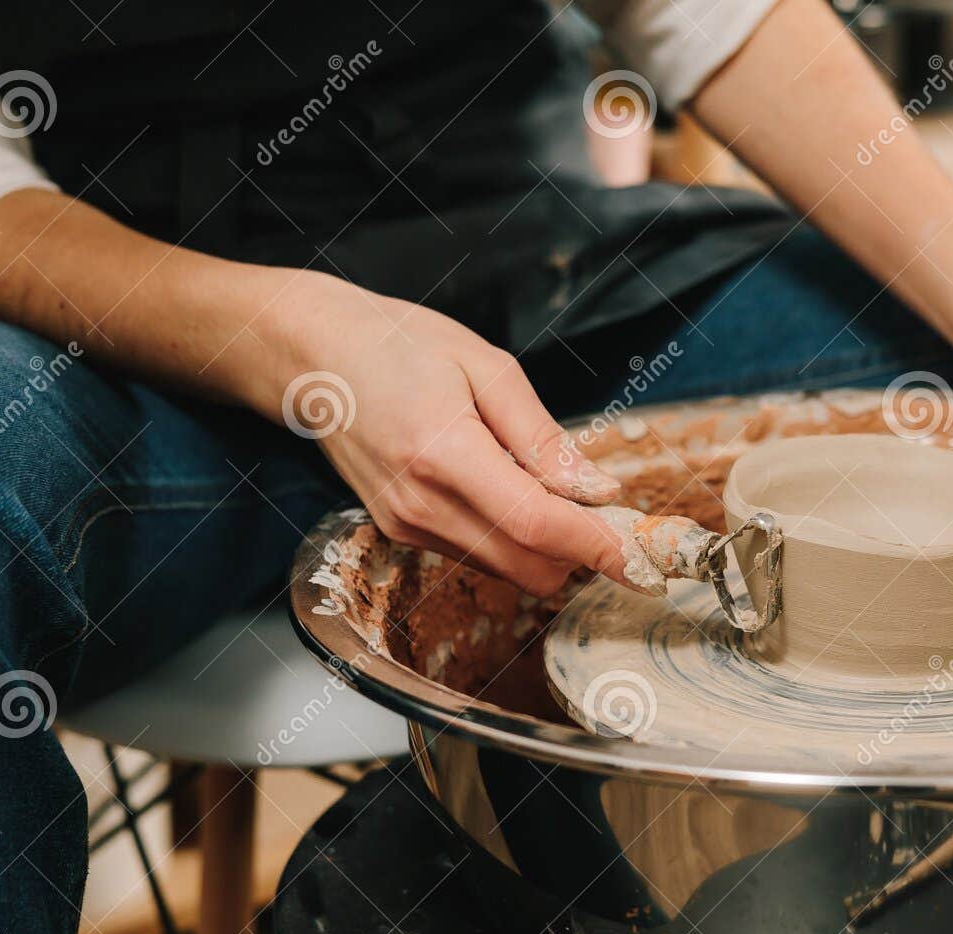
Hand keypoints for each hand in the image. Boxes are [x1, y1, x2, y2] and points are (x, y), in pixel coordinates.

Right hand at [249, 272, 634, 596]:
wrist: (310, 356)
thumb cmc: (397, 344)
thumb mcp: (484, 367)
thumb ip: (542, 437)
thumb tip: (597, 489)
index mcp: (444, 452)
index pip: (537, 526)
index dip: (597, 548)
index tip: (642, 560)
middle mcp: (421, 504)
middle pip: (529, 567)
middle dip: (579, 551)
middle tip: (607, 512)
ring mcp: (406, 525)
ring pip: (508, 569)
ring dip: (546, 546)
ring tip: (552, 489)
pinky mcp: (401, 532)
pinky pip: (479, 554)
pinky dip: (511, 537)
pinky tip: (507, 488)